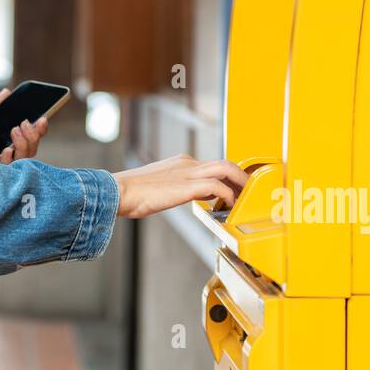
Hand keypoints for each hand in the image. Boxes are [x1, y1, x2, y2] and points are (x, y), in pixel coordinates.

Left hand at [0, 87, 49, 164]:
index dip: (40, 129)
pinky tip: (5, 150)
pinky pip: (8, 172)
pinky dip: (9, 160)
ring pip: (23, 160)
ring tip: (15, 130)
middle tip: (24, 123)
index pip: (32, 137)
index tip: (42, 118)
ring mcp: (1, 166)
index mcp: (9, 140)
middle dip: (33, 136)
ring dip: (24, 145)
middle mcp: (8, 154)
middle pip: (31, 150)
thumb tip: (7, 93)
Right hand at [112, 154, 249, 219]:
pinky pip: (217, 187)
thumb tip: (195, 196)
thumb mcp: (162, 186)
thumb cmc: (134, 192)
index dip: (228, 177)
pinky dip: (227, 196)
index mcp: (181, 161)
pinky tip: (228, 207)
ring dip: (240, 184)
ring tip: (246, 199)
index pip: (213, 165)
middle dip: (241, 178)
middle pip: (225, 163)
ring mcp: (188, 172)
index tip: (235, 190)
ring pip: (225, 169)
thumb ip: (180, 187)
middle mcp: (188, 163)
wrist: (120, 191)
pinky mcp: (186, 185)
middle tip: (249, 193)